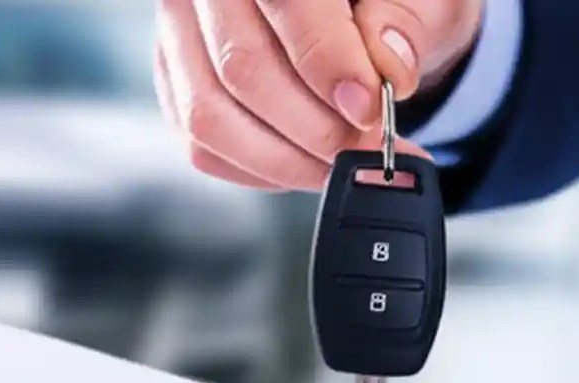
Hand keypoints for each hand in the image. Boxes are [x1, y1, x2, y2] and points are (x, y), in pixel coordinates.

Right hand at [153, 0, 482, 190]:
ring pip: (210, 117)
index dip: (328, 63)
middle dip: (314, 126)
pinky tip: (307, 162)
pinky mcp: (174, 86)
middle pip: (241, 68)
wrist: (352, 10)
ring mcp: (179, 37)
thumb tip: (390, 69)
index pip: (287, 4)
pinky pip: (204, 148)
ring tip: (343, 163)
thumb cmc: (379, 0)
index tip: (369, 109)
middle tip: (368, 146)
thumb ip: (403, 20)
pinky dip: (262, 170)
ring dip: (287, 159)